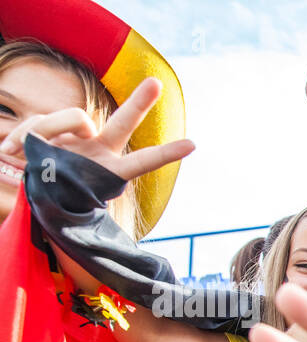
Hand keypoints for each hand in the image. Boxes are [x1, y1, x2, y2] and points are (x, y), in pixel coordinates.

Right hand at [0, 77, 192, 184]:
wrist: (37, 193)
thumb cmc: (60, 198)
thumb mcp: (68, 196)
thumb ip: (68, 167)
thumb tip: (60, 134)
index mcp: (112, 171)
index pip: (143, 161)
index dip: (166, 154)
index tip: (194, 145)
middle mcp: (100, 149)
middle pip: (124, 122)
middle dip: (139, 103)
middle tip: (157, 83)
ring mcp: (79, 137)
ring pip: (72, 118)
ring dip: (50, 133)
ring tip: (33, 156)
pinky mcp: (53, 130)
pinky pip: (40, 122)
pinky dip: (24, 137)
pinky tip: (12, 152)